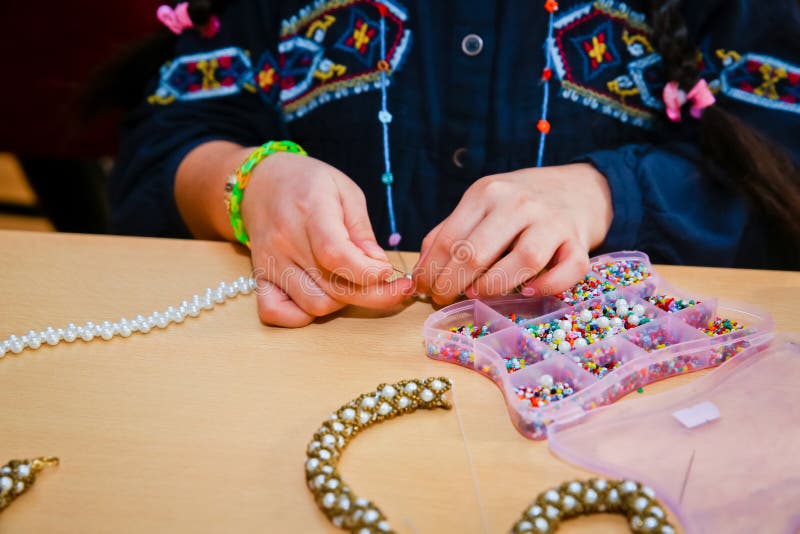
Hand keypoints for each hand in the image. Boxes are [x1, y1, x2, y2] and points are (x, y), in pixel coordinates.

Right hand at [242, 152, 411, 325]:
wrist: (261, 182)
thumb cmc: (309, 183)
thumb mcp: (346, 191)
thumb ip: (362, 230)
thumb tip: (378, 266)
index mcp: (310, 211)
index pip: (336, 255)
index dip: (368, 273)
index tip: (388, 272)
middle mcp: (285, 240)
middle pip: (333, 287)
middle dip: (373, 295)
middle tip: (396, 289)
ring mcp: (270, 262)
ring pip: (314, 305)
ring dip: (342, 303)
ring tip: (352, 283)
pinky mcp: (259, 277)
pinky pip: (276, 313)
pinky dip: (302, 316)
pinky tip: (321, 296)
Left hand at [412, 163, 612, 304]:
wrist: (578, 188)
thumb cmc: (519, 204)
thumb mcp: (480, 205)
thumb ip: (448, 233)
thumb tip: (418, 274)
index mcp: (486, 193)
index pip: (449, 239)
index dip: (430, 272)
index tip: (423, 290)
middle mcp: (519, 204)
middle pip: (477, 253)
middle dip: (451, 285)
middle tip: (443, 299)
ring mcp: (552, 222)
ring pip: (523, 260)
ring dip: (493, 287)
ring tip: (476, 295)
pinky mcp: (579, 242)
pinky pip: (567, 270)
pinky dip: (548, 286)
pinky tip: (529, 292)